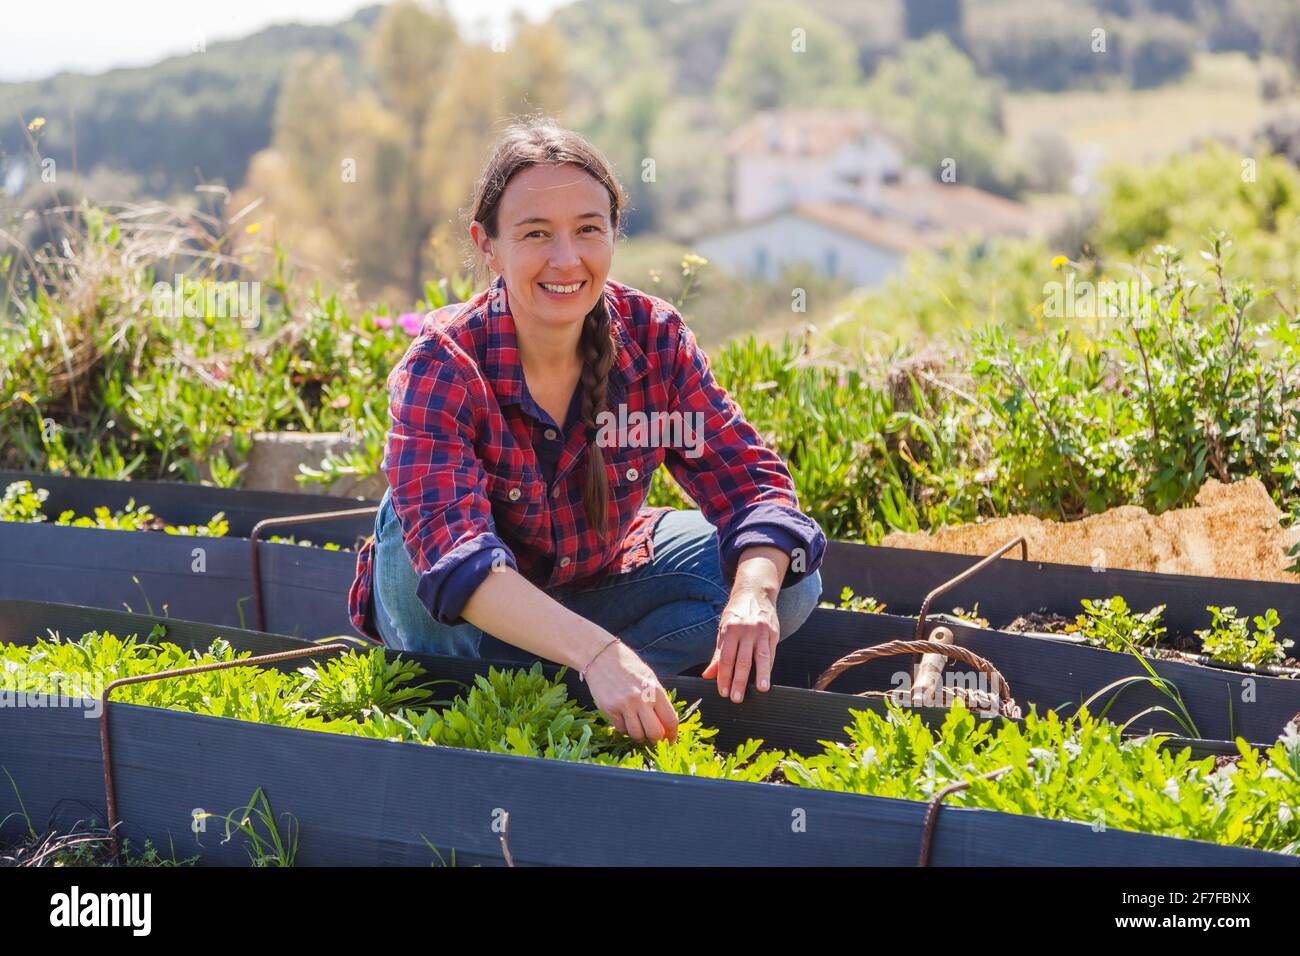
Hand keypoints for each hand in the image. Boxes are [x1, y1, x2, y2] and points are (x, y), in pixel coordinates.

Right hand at [583, 636, 678, 742]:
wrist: (602, 657)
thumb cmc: (628, 666)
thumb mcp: (649, 678)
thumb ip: (657, 700)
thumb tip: (665, 724)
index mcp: (655, 691)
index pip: (670, 720)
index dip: (672, 735)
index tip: (671, 740)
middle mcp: (641, 699)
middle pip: (654, 733)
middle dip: (655, 740)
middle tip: (653, 739)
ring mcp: (624, 705)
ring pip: (636, 734)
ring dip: (639, 736)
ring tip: (637, 728)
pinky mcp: (610, 709)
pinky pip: (621, 729)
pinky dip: (624, 728)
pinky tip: (623, 719)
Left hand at [702, 584, 779, 702]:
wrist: (755, 592)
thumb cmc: (736, 614)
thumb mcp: (723, 630)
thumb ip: (718, 654)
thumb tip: (707, 675)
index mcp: (730, 630)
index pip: (725, 658)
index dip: (724, 676)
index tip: (723, 691)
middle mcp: (746, 630)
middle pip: (742, 660)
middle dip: (739, 681)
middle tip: (736, 698)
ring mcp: (761, 631)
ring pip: (761, 656)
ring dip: (761, 675)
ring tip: (762, 689)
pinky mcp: (774, 632)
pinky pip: (771, 653)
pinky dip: (768, 667)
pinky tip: (766, 678)